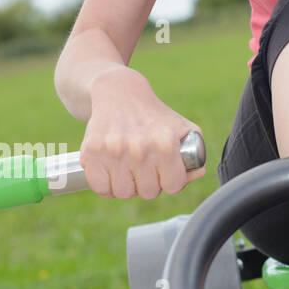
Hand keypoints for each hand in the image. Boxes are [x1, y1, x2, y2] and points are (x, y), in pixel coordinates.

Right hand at [80, 67, 205, 199]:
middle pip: (148, 192)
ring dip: (128, 186)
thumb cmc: (155, 117)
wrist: (121, 95)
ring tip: (130, 172)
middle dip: (150, 185)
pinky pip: (100, 188)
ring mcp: (113, 151)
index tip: (166, 175)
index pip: (173, 186)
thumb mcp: (183, 128)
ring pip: (123, 193)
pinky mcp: (91, 152)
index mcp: (165, 143)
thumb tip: (197, 173)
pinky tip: (113, 174)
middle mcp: (140, 149)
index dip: (172, 182)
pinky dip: (106, 186)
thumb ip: (196, 153)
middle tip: (146, 171)